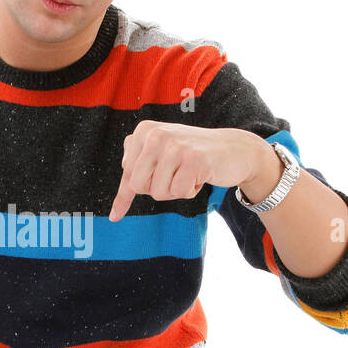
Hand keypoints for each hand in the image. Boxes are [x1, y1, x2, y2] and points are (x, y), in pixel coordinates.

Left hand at [108, 122, 265, 221]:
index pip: (127, 175)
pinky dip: (190, 191)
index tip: (115, 216)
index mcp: (144, 131)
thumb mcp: (160, 156)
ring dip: (175, 191)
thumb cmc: (192, 156)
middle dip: (157, 190)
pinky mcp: (194, 160)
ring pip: (158, 192)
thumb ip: (136, 172)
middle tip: (175, 177)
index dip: (125, 197)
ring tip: (189, 173)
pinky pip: (179, 193)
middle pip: (139, 186)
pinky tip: (200, 175)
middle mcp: (156, 134)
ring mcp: (175, 146)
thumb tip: (113, 213)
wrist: (234, 149)